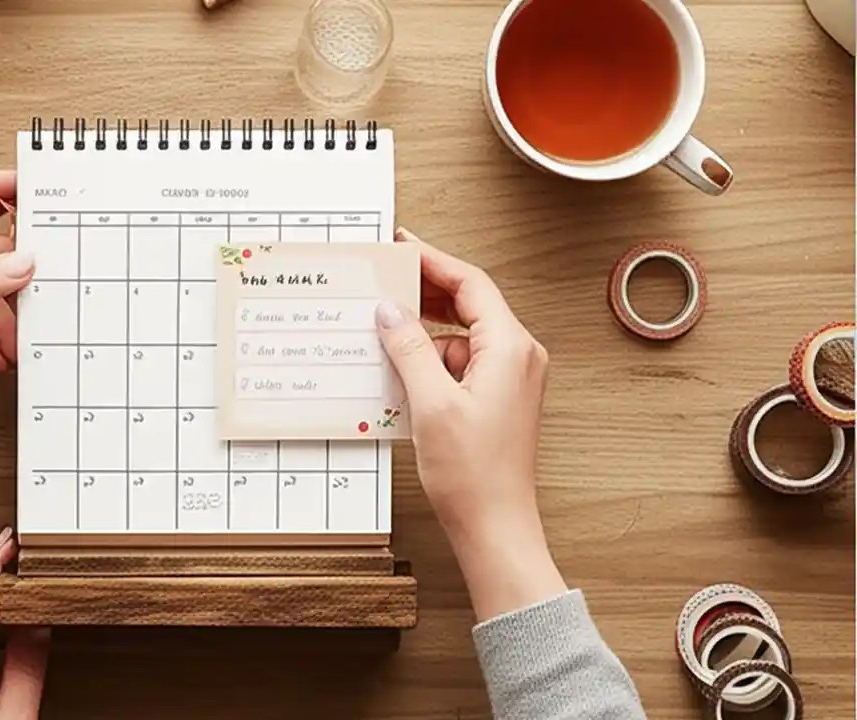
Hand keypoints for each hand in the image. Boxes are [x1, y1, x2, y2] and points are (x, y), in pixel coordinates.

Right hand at [376, 227, 564, 620]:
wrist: (496, 529)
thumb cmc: (473, 476)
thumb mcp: (431, 404)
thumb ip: (409, 349)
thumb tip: (389, 310)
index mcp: (511, 348)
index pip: (470, 284)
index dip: (433, 260)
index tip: (401, 245)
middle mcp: (517, 357)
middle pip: (469, 305)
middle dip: (425, 292)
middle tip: (384, 279)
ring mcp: (509, 379)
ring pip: (461, 336)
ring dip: (423, 333)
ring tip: (382, 331)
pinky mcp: (497, 400)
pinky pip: (460, 364)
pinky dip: (430, 362)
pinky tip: (398, 372)